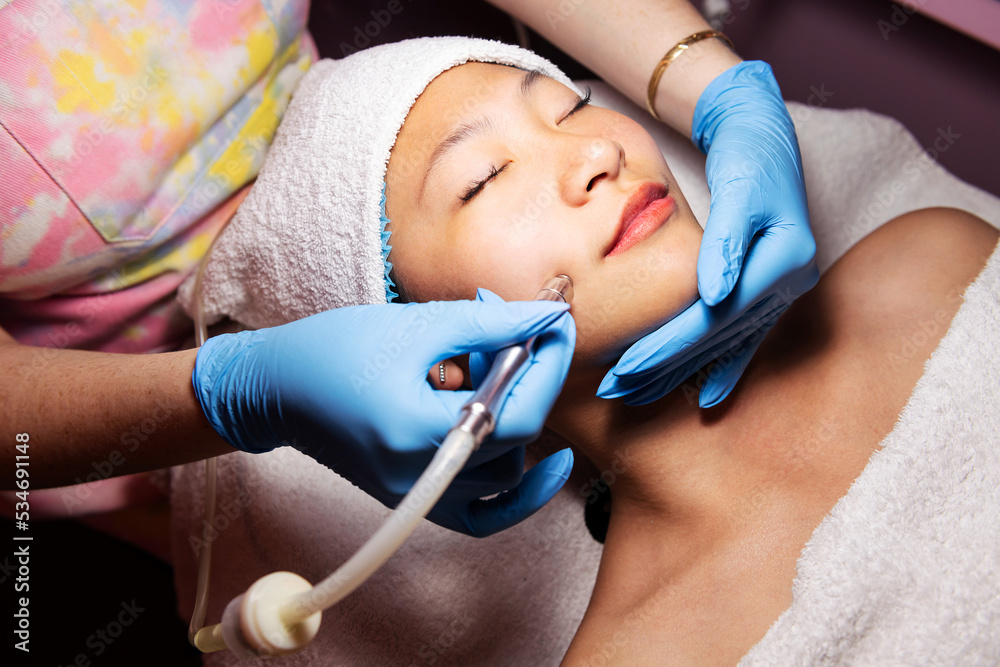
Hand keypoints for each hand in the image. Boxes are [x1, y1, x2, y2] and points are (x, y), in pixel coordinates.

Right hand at [193, 299, 575, 535]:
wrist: (276, 389)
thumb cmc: (334, 349)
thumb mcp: (415, 325)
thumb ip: (489, 324)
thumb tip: (547, 319)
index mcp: (417, 430)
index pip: (516, 413)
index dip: (549, 367)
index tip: (558, 325)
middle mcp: (422, 475)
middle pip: (513, 437)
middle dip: (528, 376)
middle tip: (512, 329)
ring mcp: (420, 494)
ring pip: (505, 468)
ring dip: (513, 414)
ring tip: (481, 367)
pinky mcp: (417, 497)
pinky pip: (484, 514)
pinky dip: (519, 493)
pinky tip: (548, 464)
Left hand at [599, 61, 817, 406]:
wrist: (764, 136)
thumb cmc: (748, 154)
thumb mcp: (739, 186)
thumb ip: (726, 241)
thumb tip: (714, 296)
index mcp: (786, 258)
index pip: (717, 314)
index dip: (670, 344)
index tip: (626, 367)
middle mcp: (790, 282)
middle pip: (717, 337)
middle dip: (663, 366)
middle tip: (616, 390)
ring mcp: (782, 291)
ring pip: (724, 344)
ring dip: (679, 373)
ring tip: (637, 394)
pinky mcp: (767, 291)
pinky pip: (740, 339)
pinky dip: (719, 368)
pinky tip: (703, 399)